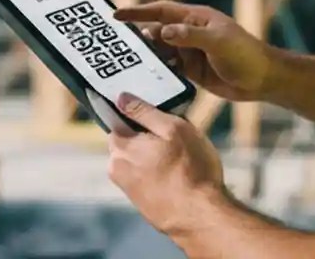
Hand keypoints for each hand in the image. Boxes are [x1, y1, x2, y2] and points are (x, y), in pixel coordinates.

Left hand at [107, 92, 230, 237]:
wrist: (198, 217)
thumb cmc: (190, 170)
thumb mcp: (174, 129)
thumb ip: (144, 112)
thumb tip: (121, 97)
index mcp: (121, 145)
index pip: (116, 120)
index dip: (135, 116)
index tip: (153, 118)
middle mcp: (116, 167)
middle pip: (126, 141)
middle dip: (144, 138)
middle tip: (172, 140)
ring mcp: (126, 187)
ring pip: (135, 161)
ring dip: (150, 158)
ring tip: (177, 161)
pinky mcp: (139, 203)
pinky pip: (143, 179)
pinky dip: (154, 175)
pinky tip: (175, 177)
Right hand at [115, 0, 274, 101]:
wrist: (263, 79)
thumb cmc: (246, 54)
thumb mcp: (219, 43)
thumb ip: (191, 36)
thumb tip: (163, 31)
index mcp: (196, 18)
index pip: (161, 11)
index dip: (138, 12)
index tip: (116, 15)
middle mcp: (189, 32)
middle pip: (157, 32)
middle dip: (138, 37)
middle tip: (116, 46)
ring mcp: (190, 51)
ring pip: (161, 52)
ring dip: (147, 57)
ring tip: (126, 65)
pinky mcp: (192, 70)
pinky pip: (169, 69)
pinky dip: (157, 72)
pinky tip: (145, 79)